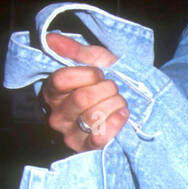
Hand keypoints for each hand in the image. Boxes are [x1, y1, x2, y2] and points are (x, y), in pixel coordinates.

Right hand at [40, 33, 125, 151]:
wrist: (136, 105)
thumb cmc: (109, 83)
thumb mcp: (95, 61)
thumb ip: (75, 50)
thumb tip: (51, 39)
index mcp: (53, 92)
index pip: (62, 79)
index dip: (87, 74)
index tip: (100, 73)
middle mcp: (57, 115)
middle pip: (82, 98)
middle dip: (106, 89)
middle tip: (113, 89)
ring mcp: (70, 135)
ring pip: (94, 116)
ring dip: (114, 104)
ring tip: (119, 101)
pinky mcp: (87, 149)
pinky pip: (102, 136)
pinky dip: (117, 122)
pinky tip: (122, 114)